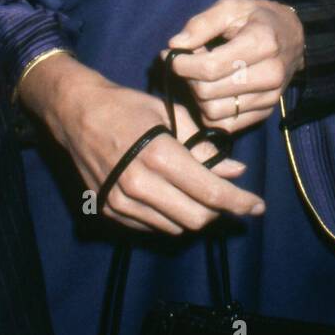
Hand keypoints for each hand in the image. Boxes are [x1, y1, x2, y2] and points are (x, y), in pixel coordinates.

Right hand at [20, 53, 264, 234]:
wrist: (77, 113)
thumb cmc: (128, 107)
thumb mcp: (172, 117)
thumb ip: (205, 148)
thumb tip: (236, 171)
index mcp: (159, 155)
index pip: (209, 192)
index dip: (239, 202)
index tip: (258, 206)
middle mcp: (139, 184)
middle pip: (196, 218)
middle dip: (219, 211)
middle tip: (229, 198)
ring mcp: (121, 202)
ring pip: (175, 227)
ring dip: (194, 214)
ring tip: (197, 193)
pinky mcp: (110, 211)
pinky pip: (152, 226)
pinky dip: (169, 216)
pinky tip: (171, 196)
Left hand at [166, 0, 304, 133]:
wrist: (293, 37)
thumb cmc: (257, 19)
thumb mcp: (230, 7)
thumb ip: (202, 23)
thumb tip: (175, 45)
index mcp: (263, 43)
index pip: (210, 67)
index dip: (182, 64)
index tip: (171, 54)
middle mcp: (270, 74)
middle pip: (208, 92)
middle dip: (188, 78)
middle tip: (188, 62)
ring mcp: (269, 98)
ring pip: (213, 112)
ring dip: (197, 95)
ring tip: (201, 75)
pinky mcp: (265, 113)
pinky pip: (224, 125)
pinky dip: (209, 111)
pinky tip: (212, 91)